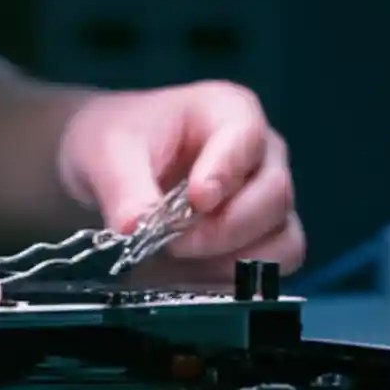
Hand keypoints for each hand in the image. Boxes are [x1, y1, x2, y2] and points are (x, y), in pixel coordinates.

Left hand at [57, 80, 303, 284]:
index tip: (196, 200)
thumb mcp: (106, 153)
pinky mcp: (262, 238)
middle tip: (173, 241)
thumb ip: (123, 188)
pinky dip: (239, 278)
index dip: (225, 172)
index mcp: (228, 111)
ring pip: (283, 237)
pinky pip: (275, 266)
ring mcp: (267, 197)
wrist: (109, 168)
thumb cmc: (116, 142)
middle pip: (275, 194)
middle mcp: (261, 153)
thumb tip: (135, 227)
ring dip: (234, 258)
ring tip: (183, 256)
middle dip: (224, 228)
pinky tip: (197, 274)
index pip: (247, 138)